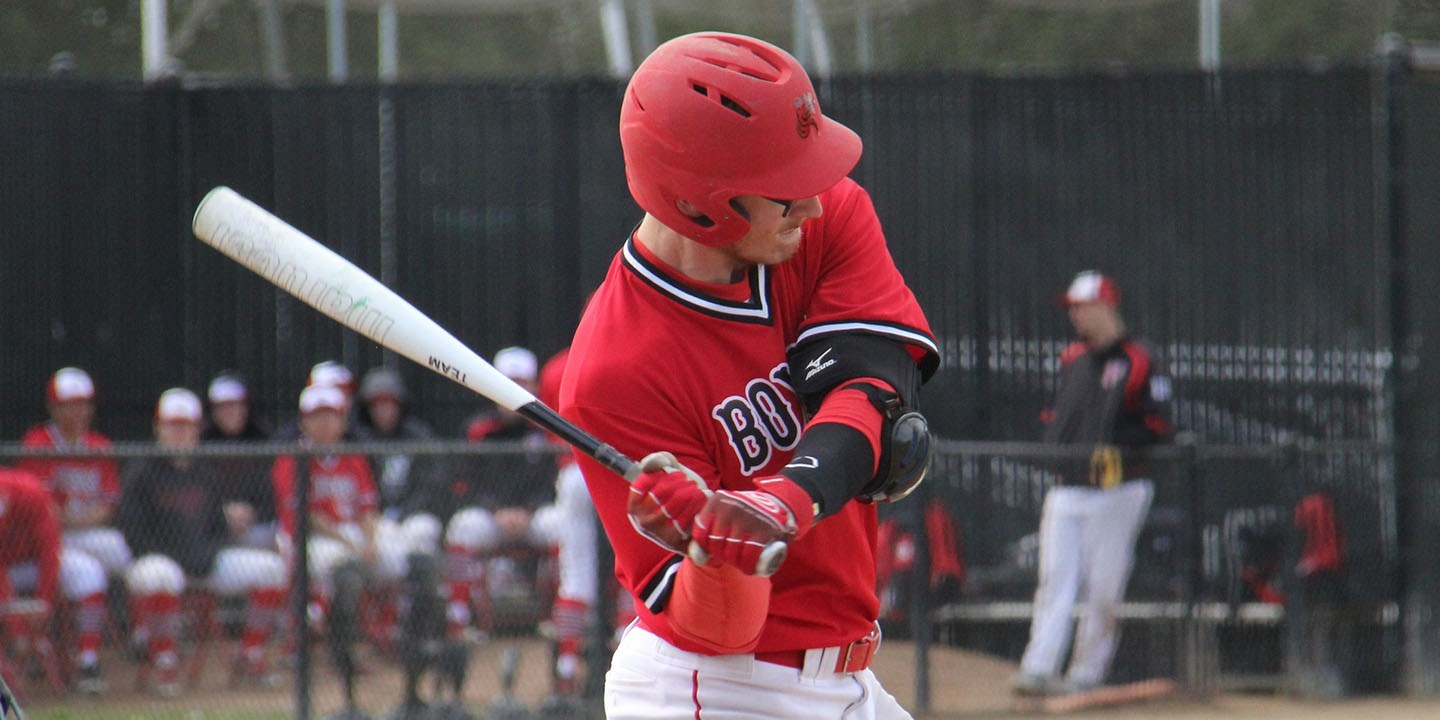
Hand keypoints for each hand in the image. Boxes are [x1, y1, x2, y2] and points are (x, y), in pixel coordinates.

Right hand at [627, 451, 709, 554]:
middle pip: (659, 494)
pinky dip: (695, 505)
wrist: (695, 516)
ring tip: (694, 487)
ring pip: (672, 507)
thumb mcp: (666, 471)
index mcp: (634, 507)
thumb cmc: (677, 490)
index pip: (641, 485)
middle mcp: (641, 522)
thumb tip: (647, 465)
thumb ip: (656, 460)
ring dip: (687, 492)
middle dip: (677, 482)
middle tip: (686, 480)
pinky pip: (684, 519)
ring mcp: (656, 534)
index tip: (670, 472)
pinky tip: (700, 497)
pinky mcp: (673, 541)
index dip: (658, 475)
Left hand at [689, 479, 811, 575]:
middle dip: (723, 555)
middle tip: (732, 555)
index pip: (701, 534)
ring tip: (740, 561)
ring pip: (731, 553)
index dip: (707, 546)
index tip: (718, 546)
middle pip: (716, 545)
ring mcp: (747, 518)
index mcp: (716, 501)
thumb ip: (705, 534)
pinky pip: (749, 557)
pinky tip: (749, 568)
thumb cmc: (743, 516)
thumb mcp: (722, 516)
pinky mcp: (764, 531)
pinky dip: (748, 567)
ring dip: (735, 562)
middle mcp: (730, 507)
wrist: (776, 505)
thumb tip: (698, 559)